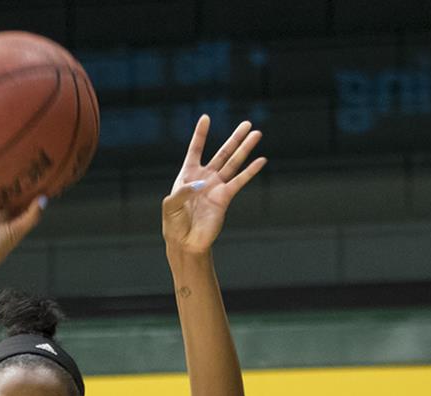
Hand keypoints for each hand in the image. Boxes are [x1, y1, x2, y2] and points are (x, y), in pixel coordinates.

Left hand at [161, 115, 266, 257]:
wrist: (186, 242)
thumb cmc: (174, 223)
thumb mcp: (170, 205)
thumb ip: (183, 192)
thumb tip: (203, 184)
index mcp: (188, 175)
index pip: (195, 149)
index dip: (200, 134)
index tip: (205, 117)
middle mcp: (205, 177)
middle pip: (222, 153)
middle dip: (234, 138)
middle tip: (247, 124)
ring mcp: (217, 187)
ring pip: (233, 163)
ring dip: (245, 149)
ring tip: (257, 134)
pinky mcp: (225, 198)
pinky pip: (239, 181)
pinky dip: (250, 171)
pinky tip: (260, 160)